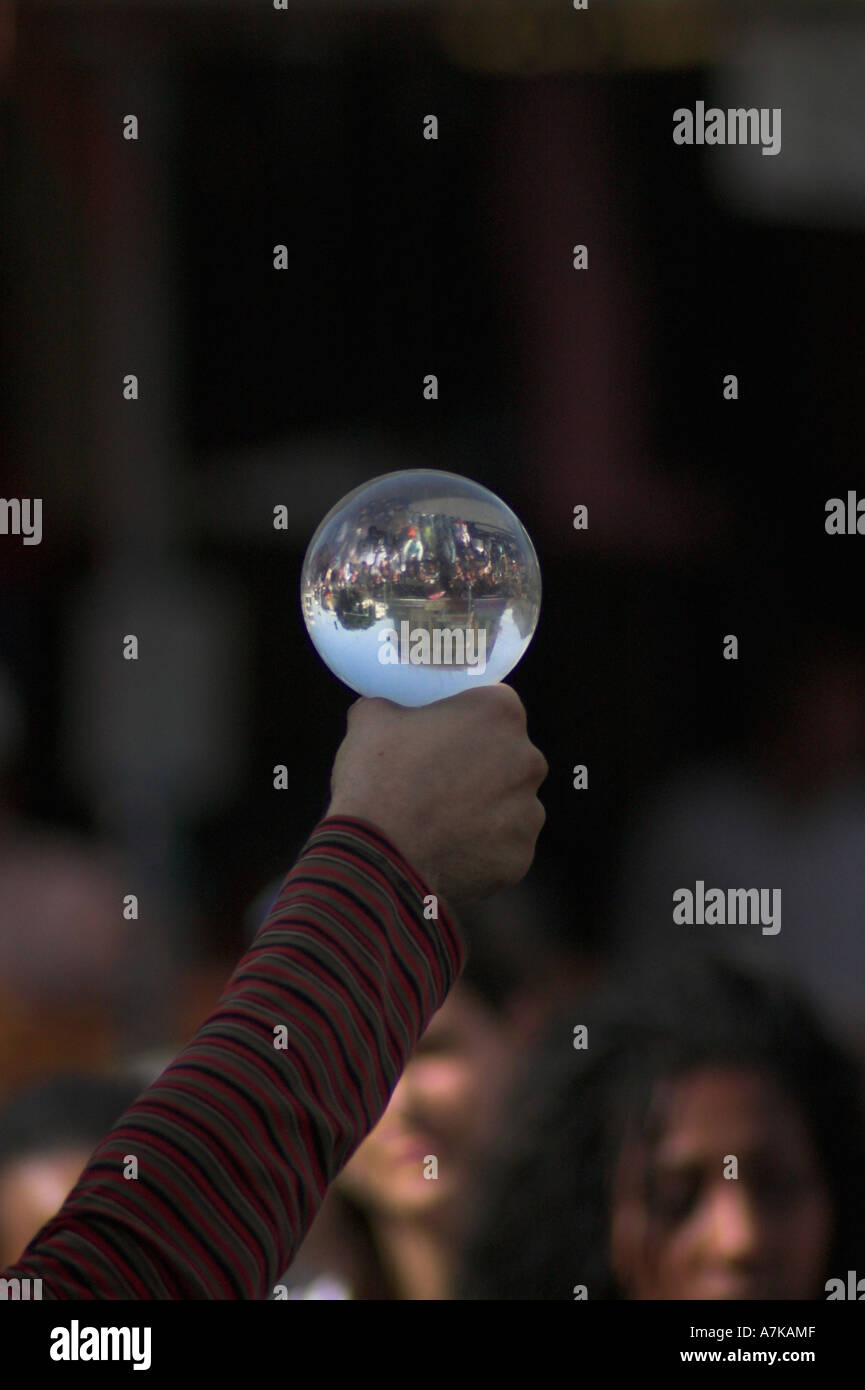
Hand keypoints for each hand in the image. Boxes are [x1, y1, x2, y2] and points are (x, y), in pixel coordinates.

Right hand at [326, 685, 547, 902]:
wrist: (377, 859)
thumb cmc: (377, 781)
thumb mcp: (370, 719)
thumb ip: (392, 704)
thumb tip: (388, 710)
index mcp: (499, 713)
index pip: (493, 704)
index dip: (465, 718)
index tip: (442, 734)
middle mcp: (527, 759)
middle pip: (508, 755)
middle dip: (479, 764)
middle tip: (437, 779)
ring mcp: (529, 812)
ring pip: (509, 803)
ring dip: (483, 807)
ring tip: (438, 820)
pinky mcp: (520, 855)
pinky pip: (503, 845)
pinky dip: (481, 847)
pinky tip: (447, 849)